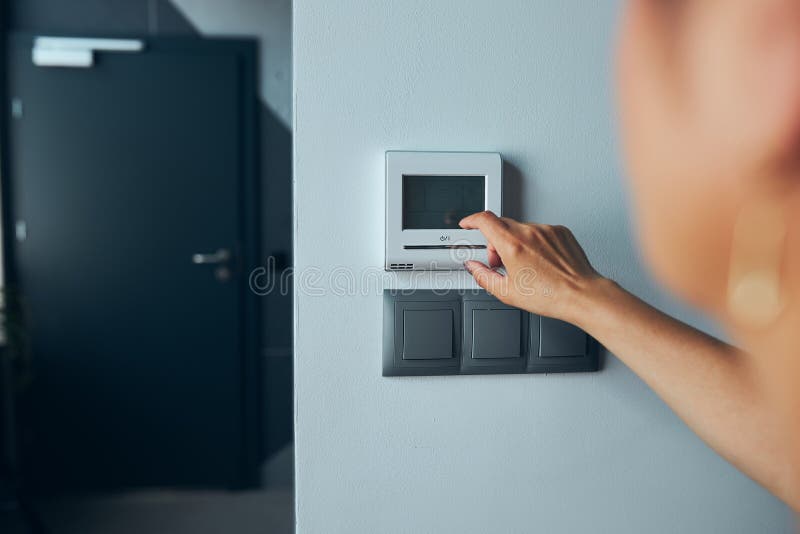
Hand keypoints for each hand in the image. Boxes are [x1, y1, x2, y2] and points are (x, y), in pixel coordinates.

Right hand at [459, 211, 604, 324]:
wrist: (581, 294)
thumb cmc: (550, 295)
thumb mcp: (507, 292)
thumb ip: (483, 276)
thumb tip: (473, 267)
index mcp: (513, 245)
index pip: (485, 220)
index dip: (472, 220)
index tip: (468, 224)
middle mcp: (529, 232)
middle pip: (502, 226)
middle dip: (495, 242)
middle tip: (500, 262)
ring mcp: (547, 230)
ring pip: (521, 229)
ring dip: (517, 243)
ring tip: (525, 265)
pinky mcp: (560, 231)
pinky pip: (540, 231)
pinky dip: (535, 243)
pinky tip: (541, 261)